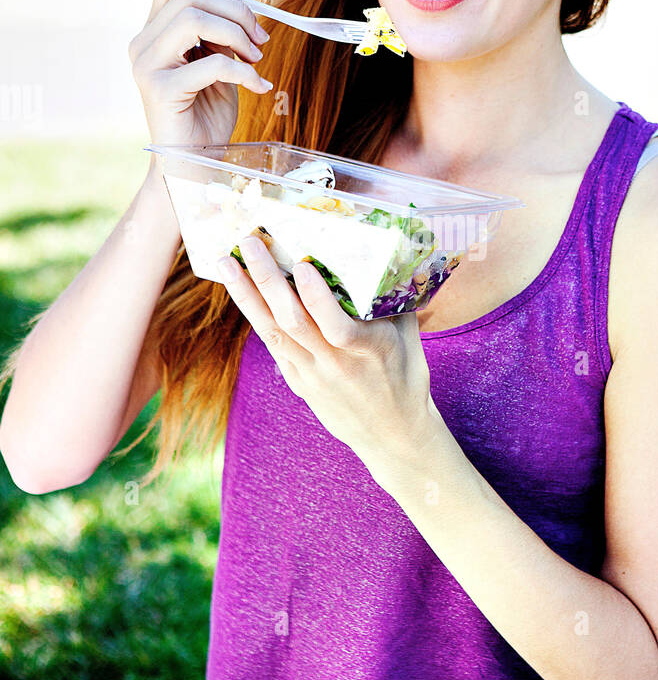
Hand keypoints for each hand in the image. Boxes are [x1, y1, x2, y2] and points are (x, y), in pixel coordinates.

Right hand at [129, 0, 272, 149]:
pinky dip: (243, 72)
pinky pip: (211, 64)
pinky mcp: (160, 90)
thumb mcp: (217, 63)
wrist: (194, 163)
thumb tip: (242, 2)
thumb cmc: (206, 115)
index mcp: (154, 31)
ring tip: (256, 60)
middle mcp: (143, 43)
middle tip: (260, 38)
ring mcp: (147, 65)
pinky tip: (258, 86)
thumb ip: (220, 33)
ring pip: (195, 19)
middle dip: (237, 10)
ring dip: (237, 35)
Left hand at [217, 234, 439, 478]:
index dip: (317, 298)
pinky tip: (239, 290)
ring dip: (247, 295)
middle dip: (268, 280)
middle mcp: (335, 363)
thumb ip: (393, 299)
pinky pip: (272, 343)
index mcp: (370, 350)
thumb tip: (387, 251)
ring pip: (272, 331)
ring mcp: (311, 375)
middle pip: (293, 321)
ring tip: (226, 263)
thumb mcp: (409, 338)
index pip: (337, 326)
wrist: (392, 436)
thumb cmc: (406, 378)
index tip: (303, 265)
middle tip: (249, 243)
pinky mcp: (297, 381)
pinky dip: (255, 314)